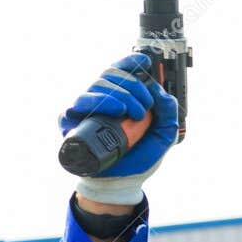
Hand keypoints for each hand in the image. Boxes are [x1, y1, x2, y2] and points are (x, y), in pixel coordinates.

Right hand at [60, 53, 178, 206]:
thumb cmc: (139, 156)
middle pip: (112, 73)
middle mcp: (103, 99)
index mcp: (122, 98)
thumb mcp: (164, 135)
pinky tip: (116, 110)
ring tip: (135, 113)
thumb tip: (162, 91)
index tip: (144, 61)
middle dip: (134, 85)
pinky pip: (79, 102)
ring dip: (122, 94)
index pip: (122, 70)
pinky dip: (99, 101)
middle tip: (145, 106)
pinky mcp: (72, 121)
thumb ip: (169, 112)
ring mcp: (87, 109)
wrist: (123, 181)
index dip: (131, 61)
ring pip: (99, 84)